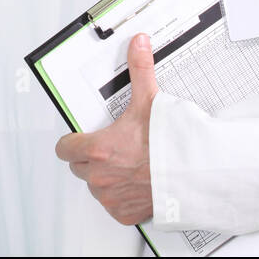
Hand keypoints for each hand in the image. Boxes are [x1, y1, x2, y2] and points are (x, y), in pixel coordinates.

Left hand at [55, 33, 156, 225]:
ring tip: (127, 164)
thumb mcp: (150, 101)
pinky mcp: (124, 213)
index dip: (72, 141)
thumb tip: (138, 45)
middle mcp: (99, 177)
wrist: (194, 176)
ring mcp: (111, 197)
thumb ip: (140, 70)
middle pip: (79, 167)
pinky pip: (112, 205)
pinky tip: (136, 182)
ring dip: (105, 177)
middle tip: (112, 147)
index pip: (64, 148)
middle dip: (91, 157)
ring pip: (95, 186)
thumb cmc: (170, 145)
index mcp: (97, 150)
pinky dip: (121, 196)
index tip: (80, 137)